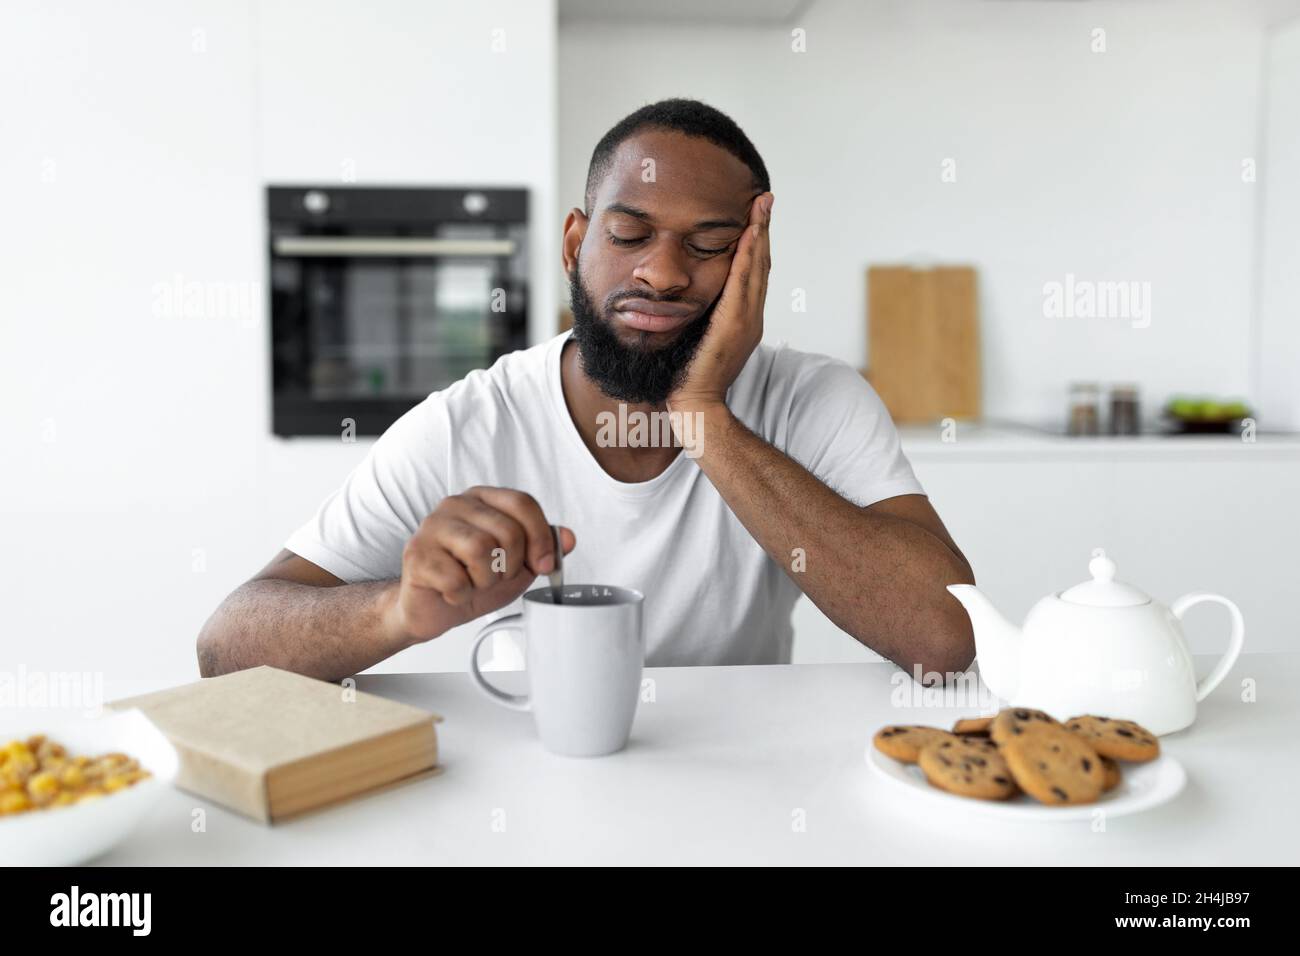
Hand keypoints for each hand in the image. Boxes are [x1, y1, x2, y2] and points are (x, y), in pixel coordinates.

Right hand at [386, 487, 575, 644]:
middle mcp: (456, 505)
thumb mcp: (518, 564)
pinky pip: (456, 578)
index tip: (543, 564)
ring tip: (475, 583)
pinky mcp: (416, 554)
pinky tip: (454, 592)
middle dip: (511, 565)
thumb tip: (567, 538)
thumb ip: (543, 547)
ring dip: (486, 579)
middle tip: (497, 576)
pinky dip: (462, 594)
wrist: (432, 608)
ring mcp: (432, 527)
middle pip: (506, 530)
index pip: (523, 502)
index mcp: (483, 499)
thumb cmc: (473, 579)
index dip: (541, 537)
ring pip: (481, 549)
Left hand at [667, 191, 772, 411]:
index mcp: (744, 321)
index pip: (753, 275)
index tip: (756, 218)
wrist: (696, 405)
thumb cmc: (689, 378)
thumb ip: (702, 321)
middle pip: (761, 265)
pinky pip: (743, 283)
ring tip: (761, 206)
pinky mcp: (735, 324)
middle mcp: (751, 318)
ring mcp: (746, 321)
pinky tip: (749, 235)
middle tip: (765, 199)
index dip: (757, 245)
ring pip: (757, 268)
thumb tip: (689, 301)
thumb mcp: (698, 340)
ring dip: (759, 234)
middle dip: (763, 230)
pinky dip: (749, 257)